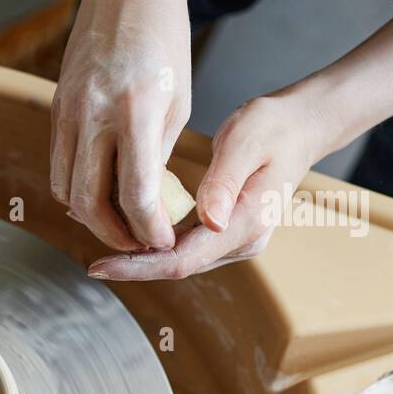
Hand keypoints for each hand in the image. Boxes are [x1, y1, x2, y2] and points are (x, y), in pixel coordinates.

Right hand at [51, 0, 190, 251]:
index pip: (136, 193)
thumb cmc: (164, 42)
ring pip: (65, 191)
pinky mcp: (54, 110)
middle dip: (115, 235)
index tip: (163, 241)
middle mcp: (94, 114)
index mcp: (136, 110)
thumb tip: (144, 205)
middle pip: (90, 202)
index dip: (149, 228)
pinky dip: (75, 191)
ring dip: (91, 218)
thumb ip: (157, 155)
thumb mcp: (179, 101)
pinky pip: (57, 167)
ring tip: (119, 225)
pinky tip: (99, 193)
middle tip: (139, 245)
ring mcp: (67, 112)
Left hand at [88, 89, 331, 279]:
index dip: (138, 267)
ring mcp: (235, 240)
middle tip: (90, 258)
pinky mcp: (226, 232)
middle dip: (132, 264)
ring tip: (100, 240)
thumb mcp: (246, 140)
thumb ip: (224, 180)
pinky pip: (185, 244)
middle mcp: (242, 242)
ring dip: (141, 255)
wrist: (302, 126)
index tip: (100, 266)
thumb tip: (207, 220)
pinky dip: (155, 240)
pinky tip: (128, 228)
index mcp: (246, 224)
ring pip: (179, 259)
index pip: (182, 260)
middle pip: (177, 266)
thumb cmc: (274, 126)